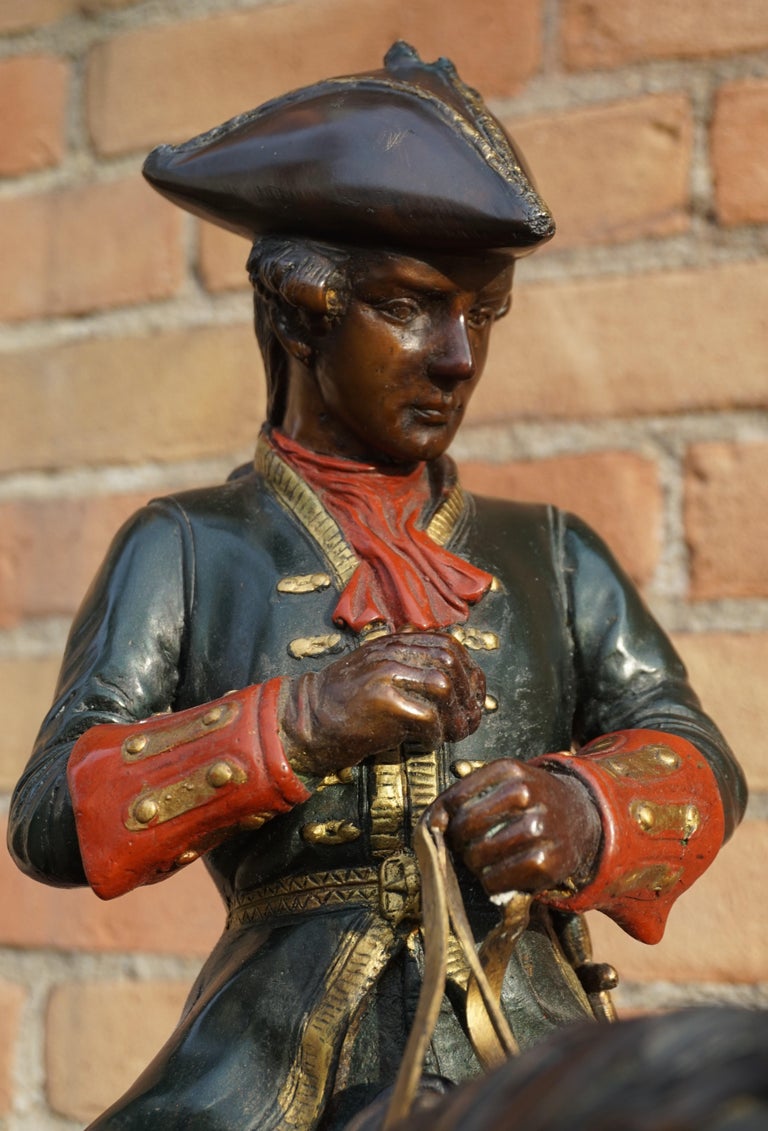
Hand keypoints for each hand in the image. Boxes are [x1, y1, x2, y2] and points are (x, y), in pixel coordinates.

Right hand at [281, 631, 485, 775]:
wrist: (306, 723)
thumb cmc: (345, 705)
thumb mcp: (377, 671)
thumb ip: (409, 666)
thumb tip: (456, 683)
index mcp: (393, 643)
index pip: (447, 643)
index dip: (468, 670)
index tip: (472, 695)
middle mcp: (391, 653)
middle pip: (450, 660)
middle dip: (467, 693)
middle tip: (467, 719)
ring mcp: (386, 675)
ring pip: (443, 685)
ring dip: (454, 714)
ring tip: (450, 732)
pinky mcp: (382, 703)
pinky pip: (427, 717)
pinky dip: (435, 734)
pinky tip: (427, 742)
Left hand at [436, 759, 600, 895]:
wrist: (580, 817)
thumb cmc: (530, 801)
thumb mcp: (504, 781)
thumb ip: (466, 794)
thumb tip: (430, 823)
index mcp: (510, 770)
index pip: (456, 797)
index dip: (442, 817)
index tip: (442, 828)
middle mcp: (526, 793)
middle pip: (466, 825)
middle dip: (457, 841)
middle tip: (464, 847)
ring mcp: (540, 827)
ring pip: (479, 853)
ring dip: (473, 863)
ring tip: (481, 860)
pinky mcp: (548, 861)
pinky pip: (497, 879)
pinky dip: (489, 882)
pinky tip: (497, 873)